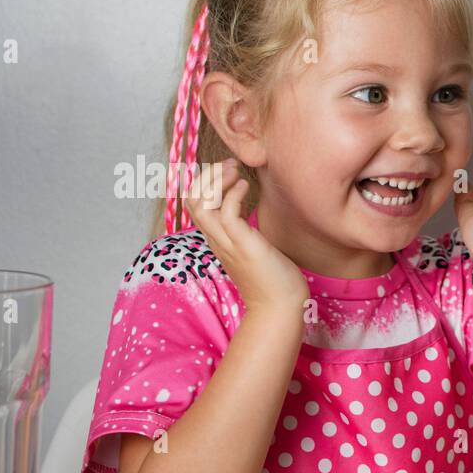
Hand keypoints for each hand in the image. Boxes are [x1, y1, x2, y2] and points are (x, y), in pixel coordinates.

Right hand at [182, 158, 308, 316]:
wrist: (280, 308)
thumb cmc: (274, 280)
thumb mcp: (254, 249)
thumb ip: (246, 232)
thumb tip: (251, 215)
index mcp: (217, 241)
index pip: (195, 206)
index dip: (204, 184)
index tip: (226, 171)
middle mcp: (217, 241)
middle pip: (192, 201)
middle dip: (207, 176)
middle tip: (230, 164)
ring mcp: (228, 244)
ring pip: (202, 204)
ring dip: (217, 181)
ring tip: (236, 171)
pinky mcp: (243, 246)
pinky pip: (227, 213)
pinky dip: (233, 195)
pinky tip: (247, 188)